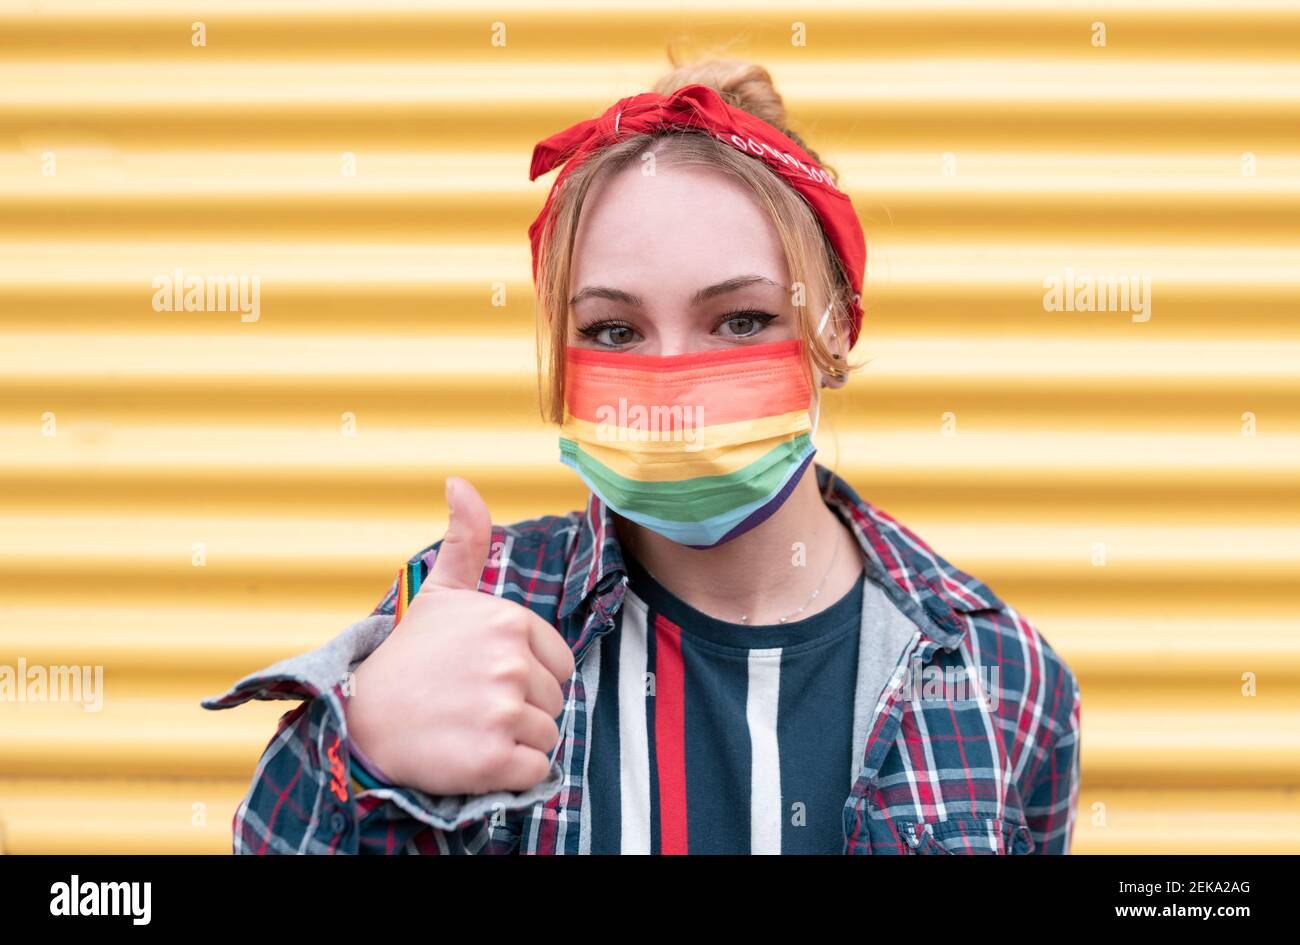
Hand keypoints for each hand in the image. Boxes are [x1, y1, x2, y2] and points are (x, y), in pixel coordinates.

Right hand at [345, 476, 575, 795]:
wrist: (361, 723)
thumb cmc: (409, 658)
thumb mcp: (440, 593)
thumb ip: (466, 539)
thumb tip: (459, 480)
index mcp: (509, 620)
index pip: (557, 663)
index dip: (526, 677)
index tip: (481, 678)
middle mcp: (510, 661)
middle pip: (554, 700)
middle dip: (521, 710)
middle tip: (470, 706)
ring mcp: (503, 710)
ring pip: (548, 736)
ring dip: (515, 742)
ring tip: (469, 729)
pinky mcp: (495, 758)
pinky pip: (538, 772)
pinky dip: (513, 774)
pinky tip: (474, 757)